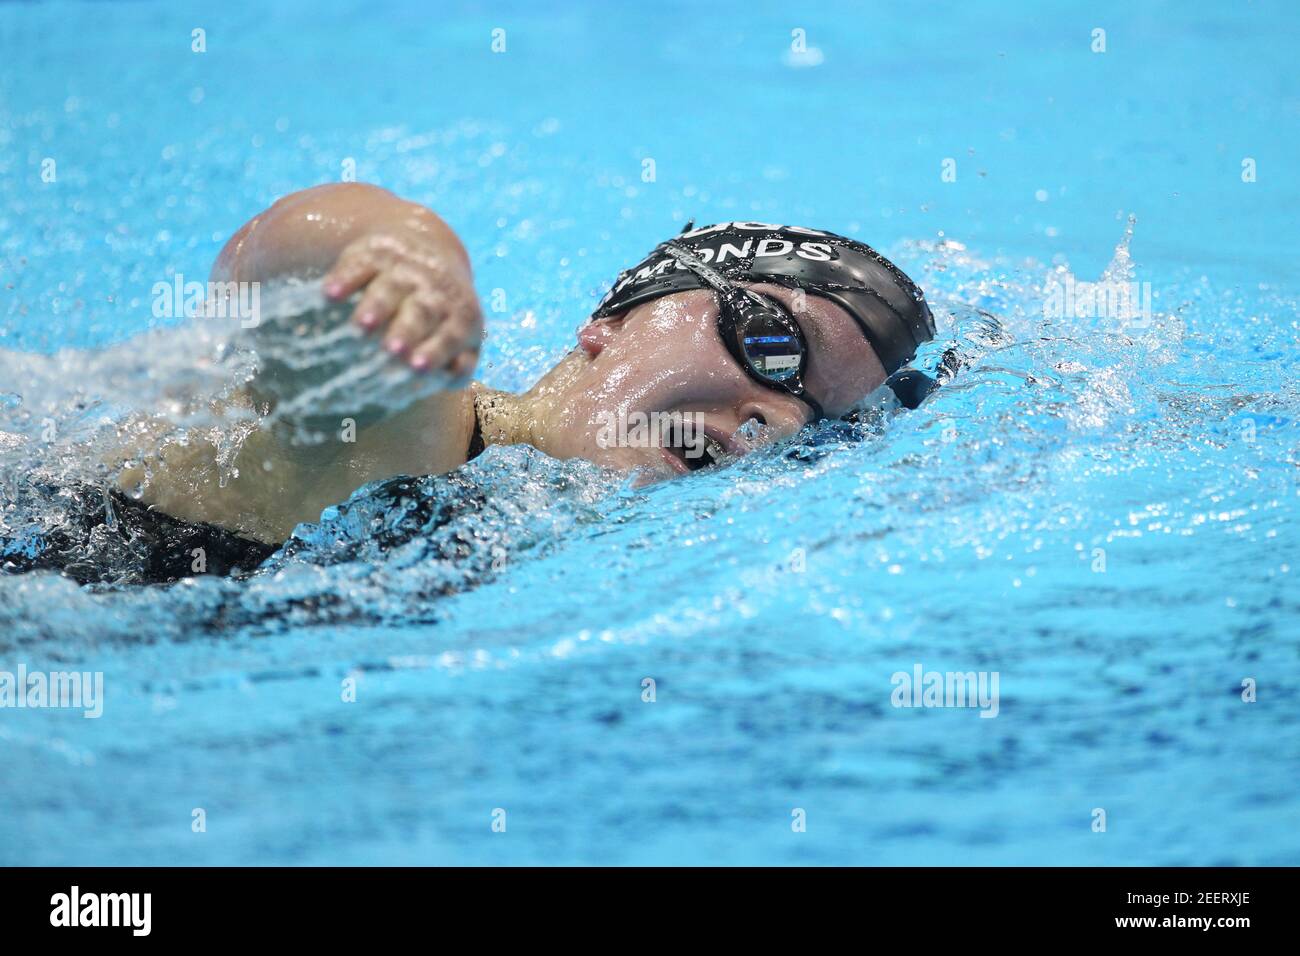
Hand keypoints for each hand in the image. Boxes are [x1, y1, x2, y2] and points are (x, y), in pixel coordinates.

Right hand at [322, 230, 482, 379]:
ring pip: (391, 288)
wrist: (429, 248)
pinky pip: (359, 265)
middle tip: (392, 349)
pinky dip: (344, 279)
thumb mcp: (461, 338)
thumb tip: (448, 378)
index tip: (417, 367)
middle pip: (422, 312)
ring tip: (361, 325)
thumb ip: (459, 366)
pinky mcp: (376, 251)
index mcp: (460, 316)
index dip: (435, 351)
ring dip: (377, 307)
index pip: (451, 335)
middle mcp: (435, 290)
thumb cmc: (442, 316)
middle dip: (407, 331)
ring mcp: (406, 269)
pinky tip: (330, 294)